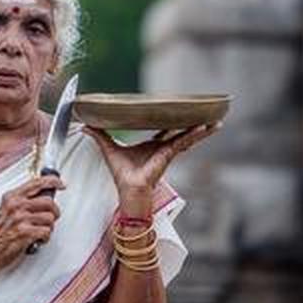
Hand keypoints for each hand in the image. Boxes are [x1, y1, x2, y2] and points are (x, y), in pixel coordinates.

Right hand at [0, 174, 63, 273]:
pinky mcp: (25, 232)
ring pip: (50, 218)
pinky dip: (45, 238)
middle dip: (54, 212)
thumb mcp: (7, 210)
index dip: (53, 181)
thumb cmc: (0, 232)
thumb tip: (45, 196)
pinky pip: (47, 231)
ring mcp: (20, 218)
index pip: (37, 183)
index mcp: (12, 197)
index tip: (62, 185)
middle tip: (50, 219)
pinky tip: (37, 240)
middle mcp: (16, 205)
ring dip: (49, 228)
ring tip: (39, 232)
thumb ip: (24, 200)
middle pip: (49, 202)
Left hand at [83, 123, 221, 201]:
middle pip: (182, 132)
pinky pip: (185, 142)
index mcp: (153, 146)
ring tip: (216, 122)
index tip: (180, 112)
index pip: (166, 130)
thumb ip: (99, 135)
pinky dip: (195, 135)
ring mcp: (168, 151)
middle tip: (208, 115)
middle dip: (195, 124)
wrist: (128, 190)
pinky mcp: (169, 154)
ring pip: (188, 136)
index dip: (173, 121)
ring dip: (201, 130)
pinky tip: (205, 127)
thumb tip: (85, 124)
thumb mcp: (109, 148)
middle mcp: (163, 148)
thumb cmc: (122, 174)